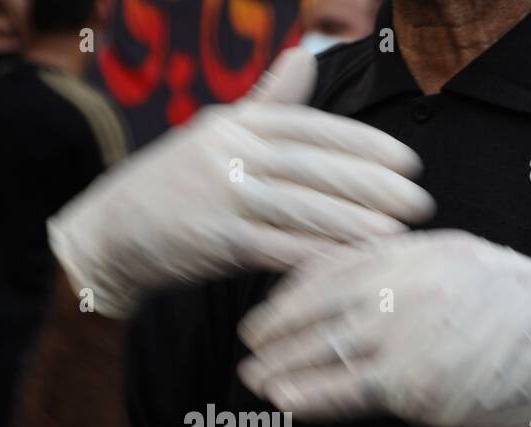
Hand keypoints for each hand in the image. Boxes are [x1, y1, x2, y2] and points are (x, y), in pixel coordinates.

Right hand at [47, 48, 434, 318]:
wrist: (111, 233)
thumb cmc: (172, 186)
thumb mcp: (215, 134)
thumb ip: (266, 104)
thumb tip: (307, 57)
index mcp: (237, 125)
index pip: (313, 130)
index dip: (363, 146)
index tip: (407, 163)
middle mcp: (231, 154)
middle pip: (315, 168)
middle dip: (372, 186)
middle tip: (420, 202)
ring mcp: (222, 196)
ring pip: (302, 208)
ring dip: (354, 222)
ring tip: (397, 234)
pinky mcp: (215, 240)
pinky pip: (277, 249)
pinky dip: (316, 257)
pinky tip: (349, 265)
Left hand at [237, 231, 530, 426]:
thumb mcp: (473, 267)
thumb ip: (420, 272)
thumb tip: (378, 284)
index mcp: (420, 250)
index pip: (336, 261)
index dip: (295, 285)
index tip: (273, 301)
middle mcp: (406, 283)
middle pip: (318, 302)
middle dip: (275, 323)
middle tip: (247, 339)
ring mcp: (406, 331)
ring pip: (322, 346)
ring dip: (279, 364)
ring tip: (251, 378)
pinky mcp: (412, 380)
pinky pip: (343, 389)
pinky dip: (306, 395)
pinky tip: (280, 401)